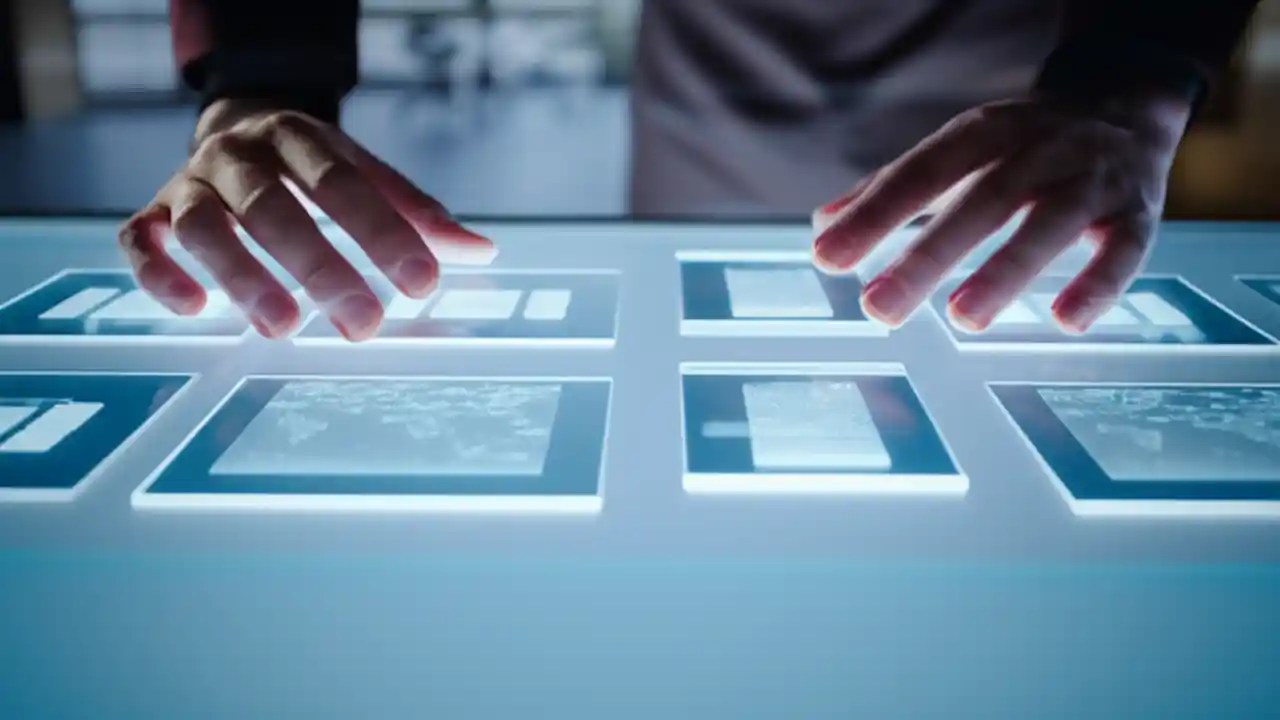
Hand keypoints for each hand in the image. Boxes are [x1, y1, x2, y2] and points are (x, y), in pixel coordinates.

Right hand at [119, 98, 495, 340]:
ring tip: (284, 327)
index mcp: (298, 139)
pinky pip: (140, 242)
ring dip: (244, 277)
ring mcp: (190, 185)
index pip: (344, 184)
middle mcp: (239, 156)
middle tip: (363, 323)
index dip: (384, 233)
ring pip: (207, 227)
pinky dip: (160, 273)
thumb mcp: (363, 173)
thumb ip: (413, 212)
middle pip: (275, 207)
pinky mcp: (152, 215)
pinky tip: (194, 309)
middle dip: (321, 267)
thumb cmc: (311, 167)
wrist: (235, 126)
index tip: (423, 282)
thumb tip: (480, 250)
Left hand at [811, 90, 1191, 332]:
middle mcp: (1037, 150)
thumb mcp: (956, 152)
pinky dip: (1098, 285)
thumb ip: (890, 190)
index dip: (874, 216)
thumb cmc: (1020, 143)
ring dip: (1006, 270)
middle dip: (927, 255)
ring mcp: (1091, 180)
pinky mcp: (1137, 214)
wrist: (1127, 103)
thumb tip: (823, 227)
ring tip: (961, 318)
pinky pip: (1124, 249)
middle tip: (877, 309)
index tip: (828, 258)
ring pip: (1050, 223)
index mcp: (982, 134)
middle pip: (980, 202)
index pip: (920, 174)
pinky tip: (1064, 321)